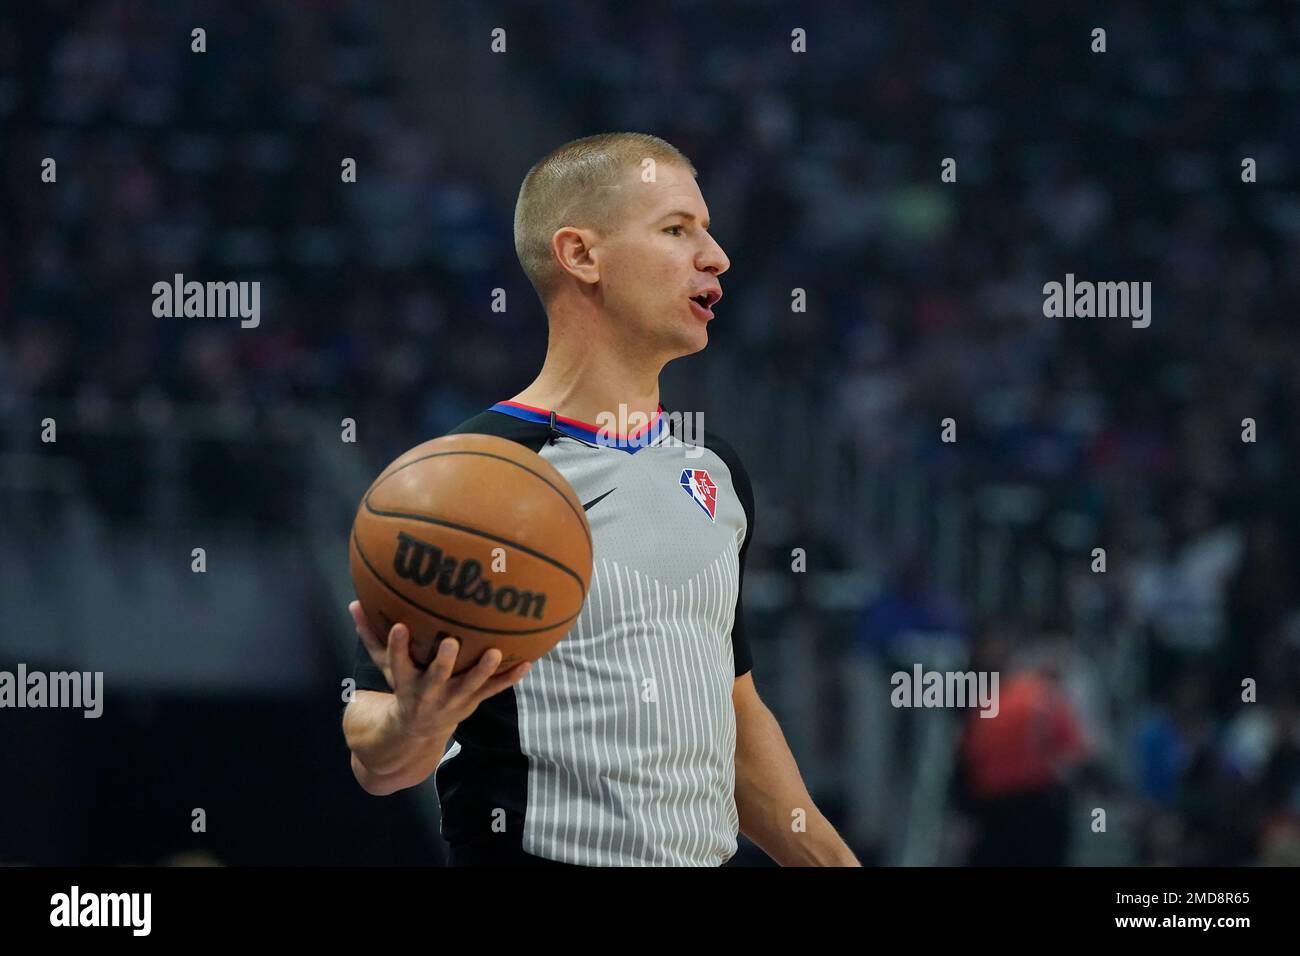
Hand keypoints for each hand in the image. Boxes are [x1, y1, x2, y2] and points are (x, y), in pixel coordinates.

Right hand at [349, 600, 531, 738]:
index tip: (398, 626)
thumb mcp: (384, 666)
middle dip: (443, 662)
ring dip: (482, 670)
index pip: (397, 662)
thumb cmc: (402, 685)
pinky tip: (528, 663)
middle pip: (436, 678)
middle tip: (450, 642)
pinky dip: (510, 678)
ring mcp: (454, 699)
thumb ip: (370, 635)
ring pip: (470, 685)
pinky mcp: (473, 702)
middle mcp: (429, 692)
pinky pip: (494, 690)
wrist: (418, 729)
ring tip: (496, 652)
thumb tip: (354, 602)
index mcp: (405, 681)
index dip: (396, 646)